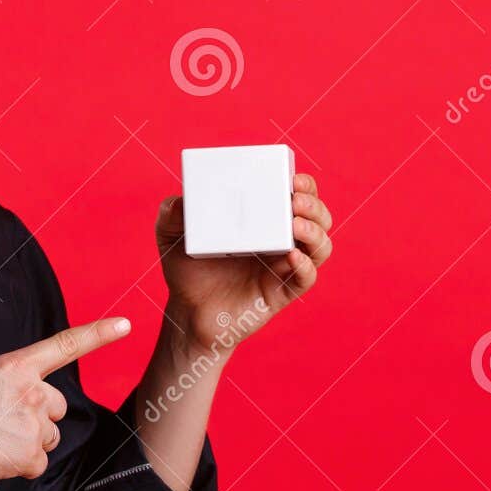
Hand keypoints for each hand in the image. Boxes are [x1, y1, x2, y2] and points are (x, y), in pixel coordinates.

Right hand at [0, 317, 132, 485]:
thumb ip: (11, 378)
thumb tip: (24, 395)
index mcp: (17, 366)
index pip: (66, 345)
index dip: (98, 334)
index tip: (125, 325)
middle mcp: (32, 393)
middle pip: (58, 406)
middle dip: (40, 415)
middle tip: (4, 421)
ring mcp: (33, 426)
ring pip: (49, 436)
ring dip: (30, 440)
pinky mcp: (29, 457)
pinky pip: (38, 463)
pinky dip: (20, 464)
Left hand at [157, 172, 331, 353]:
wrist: (186, 312)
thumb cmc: (185, 270)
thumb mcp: (171, 235)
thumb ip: (170, 214)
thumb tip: (180, 202)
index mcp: (262, 220)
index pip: (296, 196)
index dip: (304, 185)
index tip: (293, 178)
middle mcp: (279, 241)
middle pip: (317, 217)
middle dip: (314, 205)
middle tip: (296, 199)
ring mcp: (283, 267)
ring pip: (320, 247)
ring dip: (315, 231)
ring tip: (295, 224)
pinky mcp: (281, 292)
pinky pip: (305, 279)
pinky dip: (305, 266)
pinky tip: (291, 256)